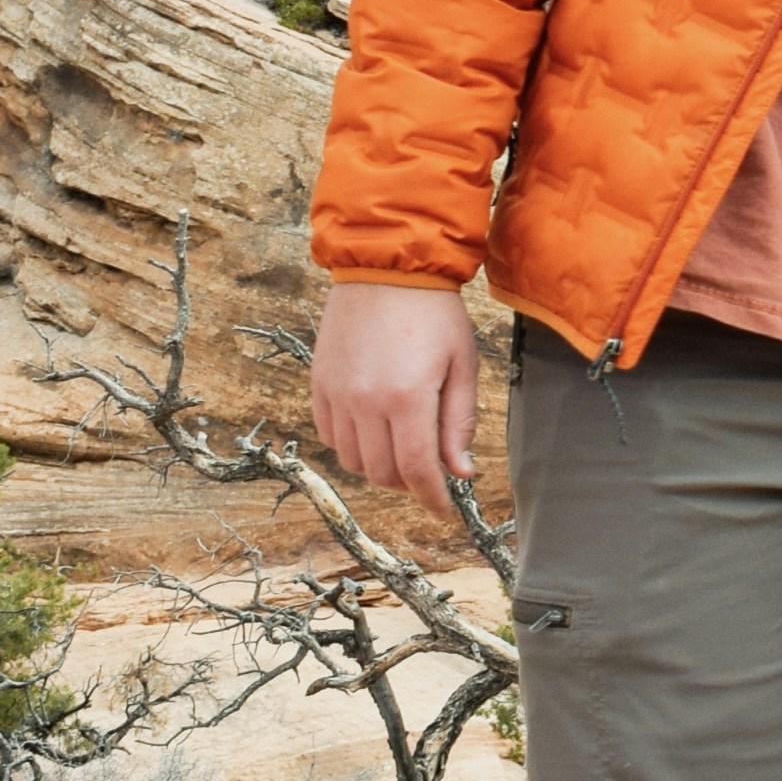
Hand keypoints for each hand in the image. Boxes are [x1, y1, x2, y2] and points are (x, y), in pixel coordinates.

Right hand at [310, 280, 483, 506]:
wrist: (386, 269)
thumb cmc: (434, 313)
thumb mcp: (462, 364)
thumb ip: (458, 422)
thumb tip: (459, 471)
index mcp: (406, 398)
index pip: (416, 469)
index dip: (431, 497)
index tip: (443, 510)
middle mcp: (365, 403)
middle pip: (383, 472)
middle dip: (410, 483)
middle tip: (431, 471)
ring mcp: (336, 395)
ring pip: (354, 461)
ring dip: (381, 466)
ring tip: (404, 447)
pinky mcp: (319, 386)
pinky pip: (331, 437)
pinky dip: (353, 446)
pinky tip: (375, 430)